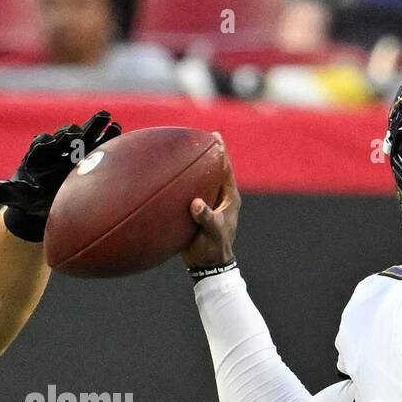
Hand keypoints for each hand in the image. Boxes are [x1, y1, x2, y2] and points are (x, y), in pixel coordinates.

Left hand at [0, 111, 122, 240]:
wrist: (44, 202)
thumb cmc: (27, 199)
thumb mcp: (16, 197)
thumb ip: (6, 192)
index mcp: (37, 155)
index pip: (42, 145)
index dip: (48, 143)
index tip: (54, 142)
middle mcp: (56, 149)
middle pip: (64, 137)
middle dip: (73, 133)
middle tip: (80, 129)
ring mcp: (72, 152)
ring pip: (83, 138)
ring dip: (94, 129)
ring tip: (108, 120)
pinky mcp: (86, 158)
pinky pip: (97, 147)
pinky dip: (106, 139)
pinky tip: (118, 129)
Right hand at [182, 133, 239, 267]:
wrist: (208, 266)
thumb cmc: (214, 249)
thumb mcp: (211, 232)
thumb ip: (206, 217)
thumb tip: (195, 203)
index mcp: (229, 198)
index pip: (225, 169)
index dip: (220, 152)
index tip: (214, 135)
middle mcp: (221, 198)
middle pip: (215, 170)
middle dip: (208, 154)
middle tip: (199, 136)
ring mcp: (210, 204)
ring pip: (203, 180)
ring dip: (196, 167)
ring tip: (184, 152)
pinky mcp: (199, 212)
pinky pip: (192, 192)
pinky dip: (185, 183)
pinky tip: (172, 177)